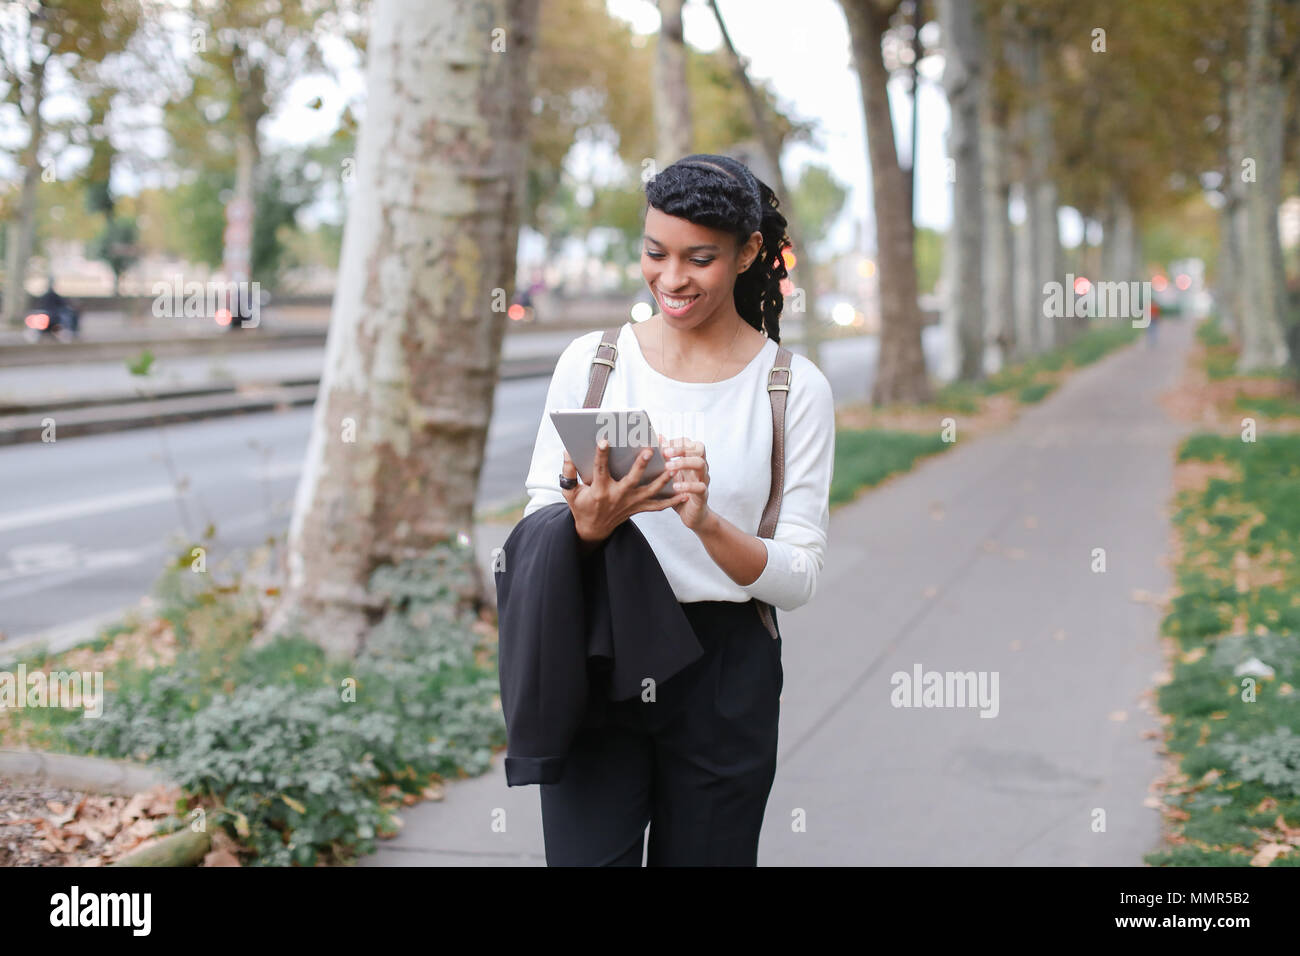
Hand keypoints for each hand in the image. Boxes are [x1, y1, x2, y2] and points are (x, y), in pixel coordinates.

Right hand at [560, 438, 685, 546]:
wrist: (593, 530)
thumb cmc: (581, 507)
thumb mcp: (569, 493)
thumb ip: (568, 473)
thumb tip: (567, 452)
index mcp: (599, 490)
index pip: (599, 469)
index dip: (600, 455)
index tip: (603, 440)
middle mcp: (617, 496)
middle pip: (631, 479)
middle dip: (640, 465)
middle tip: (648, 451)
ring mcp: (630, 503)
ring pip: (650, 492)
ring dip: (662, 480)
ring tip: (673, 468)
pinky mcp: (638, 508)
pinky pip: (658, 506)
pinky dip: (672, 501)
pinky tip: (685, 493)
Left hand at [660, 435, 711, 532]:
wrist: (692, 515)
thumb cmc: (680, 492)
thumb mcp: (670, 474)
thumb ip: (666, 458)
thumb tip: (658, 438)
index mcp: (693, 460)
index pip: (690, 442)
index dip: (677, 441)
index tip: (662, 444)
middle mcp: (700, 467)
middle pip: (699, 448)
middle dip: (681, 448)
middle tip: (665, 452)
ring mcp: (703, 480)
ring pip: (700, 464)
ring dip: (683, 462)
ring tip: (668, 466)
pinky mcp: (703, 495)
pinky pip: (700, 487)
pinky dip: (687, 486)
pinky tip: (675, 487)